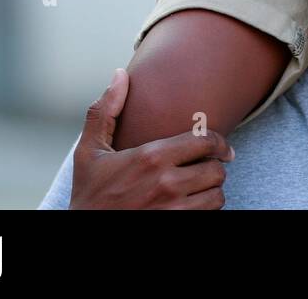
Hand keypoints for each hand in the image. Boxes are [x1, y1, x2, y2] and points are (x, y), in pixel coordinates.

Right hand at [69, 68, 236, 209]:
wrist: (84, 233)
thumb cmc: (89, 194)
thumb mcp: (89, 152)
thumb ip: (105, 111)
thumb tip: (120, 73)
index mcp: (151, 157)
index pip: (206, 141)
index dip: (220, 143)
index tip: (223, 148)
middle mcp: (166, 183)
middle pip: (216, 169)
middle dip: (213, 167)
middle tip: (205, 168)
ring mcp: (174, 209)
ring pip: (217, 194)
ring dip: (211, 190)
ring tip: (198, 187)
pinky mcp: (178, 225)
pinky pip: (210, 214)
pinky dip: (206, 209)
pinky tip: (192, 204)